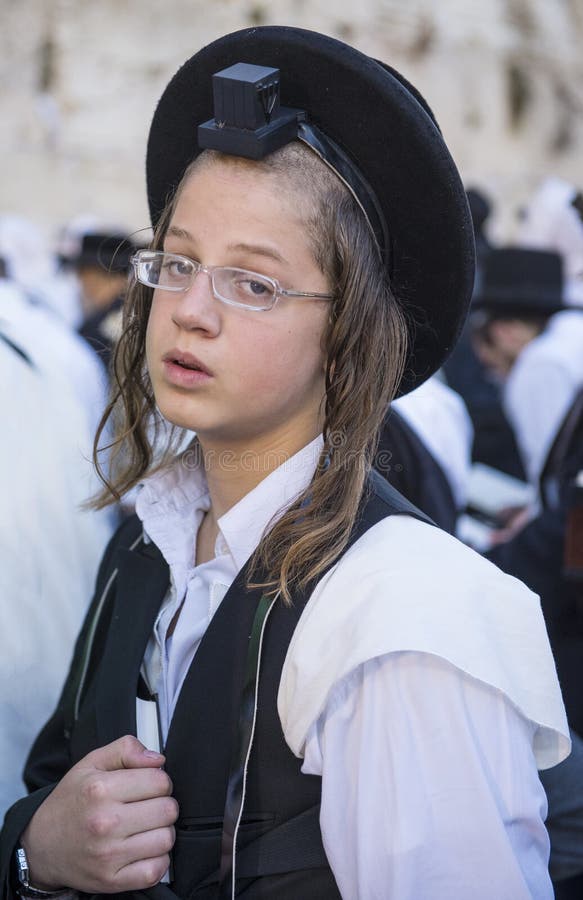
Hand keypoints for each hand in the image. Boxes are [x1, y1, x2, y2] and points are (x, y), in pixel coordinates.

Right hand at [20, 735, 177, 893]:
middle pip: (168, 810)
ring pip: (166, 839)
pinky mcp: (111, 880)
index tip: (150, 786)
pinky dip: (158, 860)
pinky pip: (155, 870)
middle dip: (163, 805)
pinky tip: (144, 849)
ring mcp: (108, 854)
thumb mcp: (91, 764)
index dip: (160, 781)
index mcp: (101, 789)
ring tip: (145, 828)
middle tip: (148, 807)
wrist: (41, 845)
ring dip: (162, 832)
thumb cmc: (70, 803)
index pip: (160, 781)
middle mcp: (105, 822)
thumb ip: (126, 750)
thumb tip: (157, 759)